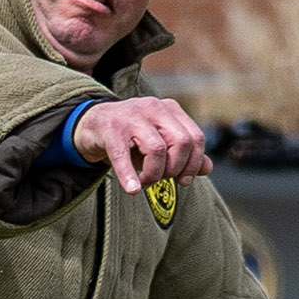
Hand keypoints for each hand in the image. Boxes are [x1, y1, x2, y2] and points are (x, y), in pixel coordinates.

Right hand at [72, 95, 211, 193]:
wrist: (92, 124)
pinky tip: (132, 190)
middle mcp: (153, 107)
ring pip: (157, 149)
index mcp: (170, 109)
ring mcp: (131, 116)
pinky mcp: (110, 129)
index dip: (193, 164)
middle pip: (182, 142)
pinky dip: (129, 176)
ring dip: (154, 174)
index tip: (183, 180)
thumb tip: (207, 168)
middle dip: (175, 169)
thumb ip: (184, 154)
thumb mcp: (159, 143)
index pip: (195, 138)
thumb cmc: (130, 137)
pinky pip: (123, 155)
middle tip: (162, 179)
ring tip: (144, 183)